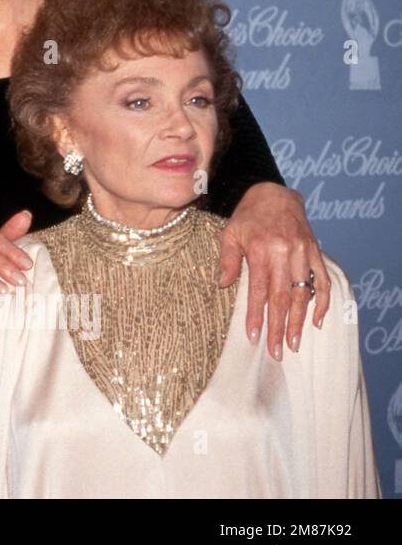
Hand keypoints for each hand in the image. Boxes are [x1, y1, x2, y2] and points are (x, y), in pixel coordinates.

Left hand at [218, 182, 329, 361]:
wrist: (273, 193)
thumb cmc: (247, 216)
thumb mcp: (229, 233)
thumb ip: (227, 259)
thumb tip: (222, 285)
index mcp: (261, 250)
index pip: (258, 290)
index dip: (256, 316)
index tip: (254, 337)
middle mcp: (284, 253)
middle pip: (282, 297)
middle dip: (280, 327)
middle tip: (277, 352)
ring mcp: (302, 253)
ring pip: (303, 293)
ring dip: (300, 321)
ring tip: (295, 343)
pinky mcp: (314, 252)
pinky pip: (322, 280)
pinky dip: (322, 301)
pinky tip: (317, 321)